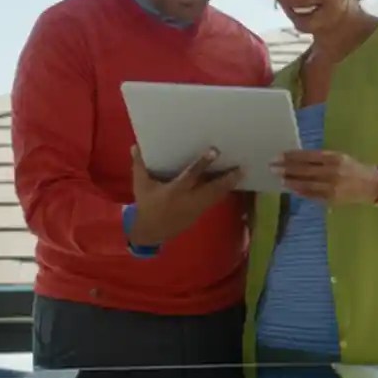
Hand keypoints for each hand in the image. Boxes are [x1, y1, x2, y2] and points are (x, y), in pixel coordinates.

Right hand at [128, 145, 243, 246]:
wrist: (150, 232)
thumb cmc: (146, 204)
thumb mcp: (141, 185)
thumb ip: (140, 165)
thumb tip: (136, 145)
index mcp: (174, 191)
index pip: (191, 175)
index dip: (203, 164)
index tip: (214, 151)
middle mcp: (188, 200)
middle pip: (211, 189)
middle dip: (226, 179)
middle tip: (240, 167)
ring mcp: (196, 209)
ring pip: (216, 196)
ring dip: (228, 185)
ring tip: (241, 173)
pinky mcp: (199, 213)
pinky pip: (214, 202)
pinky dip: (223, 193)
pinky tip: (232, 184)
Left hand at [271, 149, 377, 204]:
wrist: (372, 185)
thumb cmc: (353, 168)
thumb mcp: (339, 157)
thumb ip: (320, 158)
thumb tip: (297, 159)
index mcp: (334, 158)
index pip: (308, 156)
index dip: (292, 156)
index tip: (279, 155)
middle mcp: (332, 172)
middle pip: (304, 170)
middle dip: (287, 168)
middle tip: (272, 167)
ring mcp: (331, 187)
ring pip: (306, 184)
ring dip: (291, 181)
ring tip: (279, 178)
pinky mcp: (331, 199)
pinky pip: (312, 195)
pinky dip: (300, 192)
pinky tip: (292, 189)